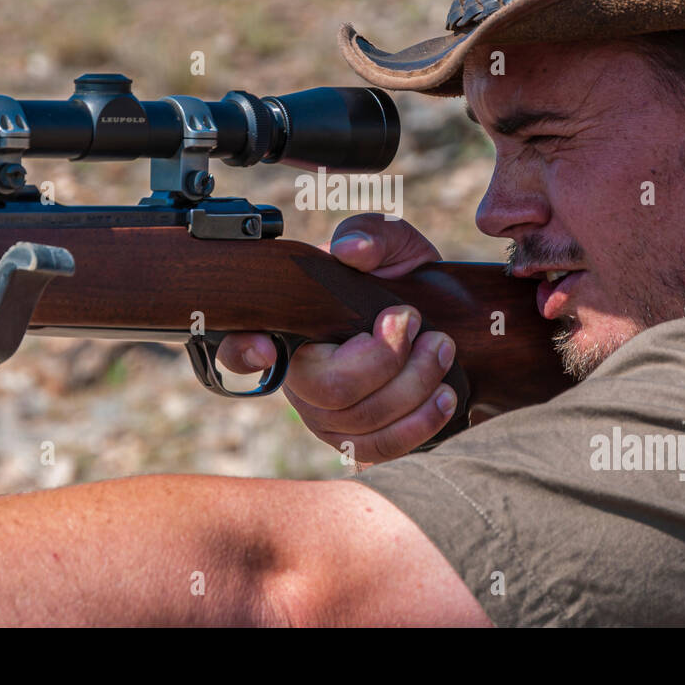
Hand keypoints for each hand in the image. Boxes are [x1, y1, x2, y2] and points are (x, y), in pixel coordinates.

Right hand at [217, 214, 457, 462]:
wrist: (443, 322)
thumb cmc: (402, 279)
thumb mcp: (391, 244)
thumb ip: (370, 235)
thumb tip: (351, 251)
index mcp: (292, 328)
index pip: (241, 348)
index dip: (246, 352)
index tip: (269, 346)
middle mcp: (301, 379)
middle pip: (329, 390)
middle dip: (385, 359)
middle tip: (413, 321)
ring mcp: (327, 417)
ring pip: (362, 421)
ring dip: (414, 384)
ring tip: (441, 347)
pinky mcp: (360, 443)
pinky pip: (381, 449)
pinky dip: (421, 422)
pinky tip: (444, 393)